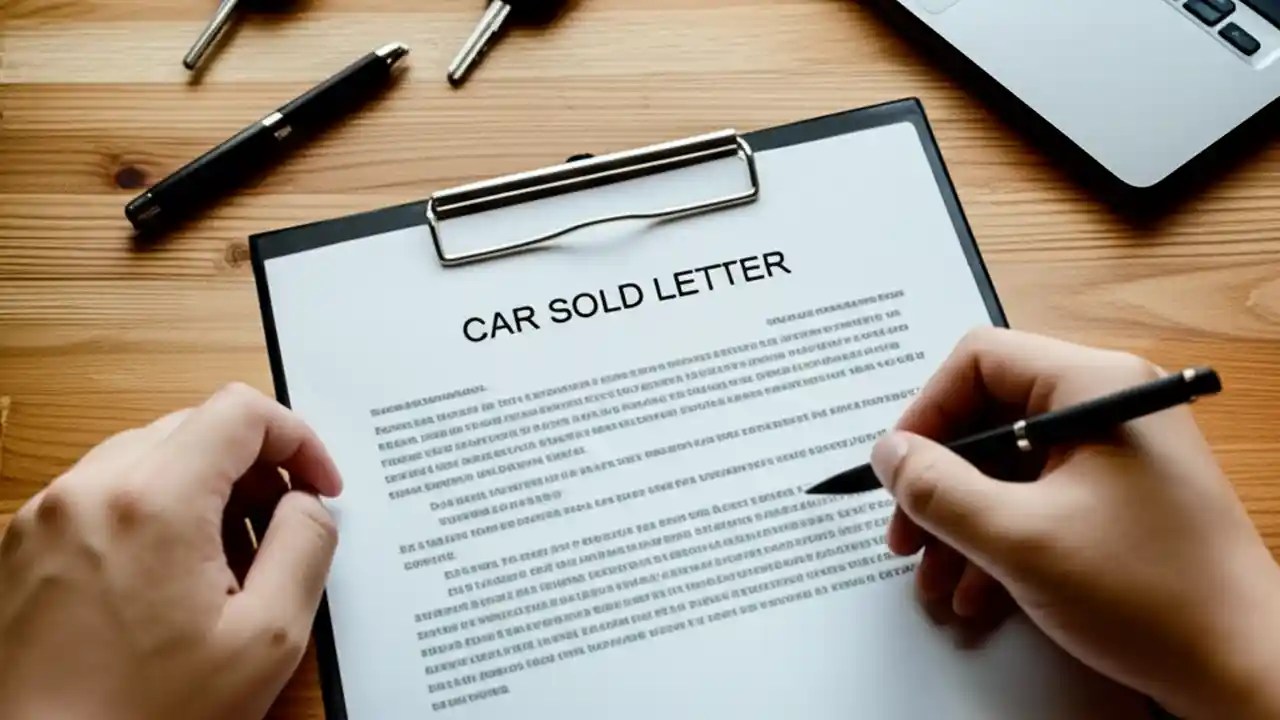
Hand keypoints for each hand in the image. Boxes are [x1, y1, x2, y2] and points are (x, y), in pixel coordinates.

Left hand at [0, 383, 342, 719]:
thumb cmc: (147, 718)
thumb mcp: (266, 639)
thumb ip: (306, 546)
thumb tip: (307, 502)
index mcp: (153, 502)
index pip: (240, 411)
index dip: (298, 439)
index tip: (318, 486)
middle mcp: (89, 490)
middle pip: (194, 427)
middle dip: (253, 466)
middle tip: (279, 528)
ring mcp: (46, 514)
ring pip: (147, 455)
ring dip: (201, 487)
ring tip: (222, 562)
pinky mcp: (23, 542)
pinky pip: (101, 492)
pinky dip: (150, 511)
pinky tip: (167, 578)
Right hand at [872, 328, 1279, 719]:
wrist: (1244, 669)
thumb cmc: (1152, 594)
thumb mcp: (1019, 540)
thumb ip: (938, 490)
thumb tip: (889, 453)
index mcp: (1095, 386)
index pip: (981, 360)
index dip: (926, 413)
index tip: (898, 468)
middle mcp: (1109, 405)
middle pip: (990, 416)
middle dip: (939, 484)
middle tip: (904, 533)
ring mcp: (1117, 452)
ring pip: (1008, 467)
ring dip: (961, 523)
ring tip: (936, 580)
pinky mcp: (1120, 496)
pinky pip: (1039, 498)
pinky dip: (1000, 539)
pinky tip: (978, 592)